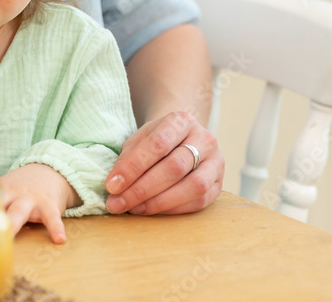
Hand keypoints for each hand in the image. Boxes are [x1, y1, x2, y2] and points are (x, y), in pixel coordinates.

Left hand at [0, 164, 76, 243]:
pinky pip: (52, 218)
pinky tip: (59, 239)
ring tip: (9, 238)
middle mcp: (13, 194)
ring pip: (20, 211)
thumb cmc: (21, 187)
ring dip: (14, 222)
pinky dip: (56, 228)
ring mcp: (30, 199)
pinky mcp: (49, 204)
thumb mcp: (4, 188)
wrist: (50, 170)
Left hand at [105, 111, 222, 214]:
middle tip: (118, 203)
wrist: (183, 139)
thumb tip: (115, 185)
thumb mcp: (139, 139)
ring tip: (134, 209)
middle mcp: (204, 138)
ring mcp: (216, 161)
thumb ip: (128, 158)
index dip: (133, 167)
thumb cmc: (157, 140)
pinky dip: (174, 209)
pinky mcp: (220, 183)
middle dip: (142, 189)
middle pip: (175, 167)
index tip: (112, 185)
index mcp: (181, 121)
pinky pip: (200, 201)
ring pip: (193, 186)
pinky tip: (153, 210)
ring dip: (159, 202)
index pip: (157, 144)